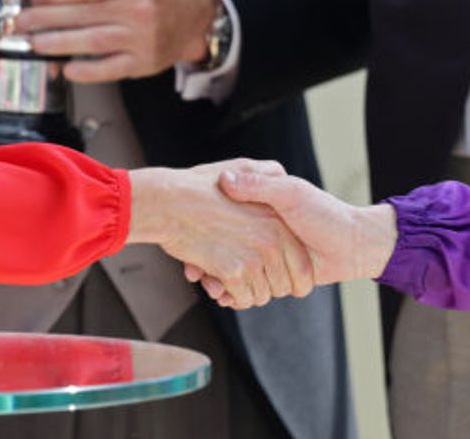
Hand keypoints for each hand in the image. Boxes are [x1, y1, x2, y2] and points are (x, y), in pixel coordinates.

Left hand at [14, 0, 218, 82]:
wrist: (198, 15)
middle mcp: (138, 8)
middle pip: (83, 15)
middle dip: (46, 19)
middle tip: (22, 22)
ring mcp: (141, 38)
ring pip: (92, 42)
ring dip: (58, 43)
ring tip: (35, 43)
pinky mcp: (143, 62)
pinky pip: (109, 69)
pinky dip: (86, 70)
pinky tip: (66, 68)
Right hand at [126, 159, 311, 309]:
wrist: (166, 201)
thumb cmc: (198, 187)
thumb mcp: (239, 170)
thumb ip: (262, 176)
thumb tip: (277, 173)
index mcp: (278, 221)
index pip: (302, 268)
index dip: (288, 280)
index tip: (271, 279)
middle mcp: (272, 240)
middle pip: (281, 287)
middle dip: (263, 288)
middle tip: (244, 277)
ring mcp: (254, 256)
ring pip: (260, 296)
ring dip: (243, 293)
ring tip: (225, 278)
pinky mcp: (233, 271)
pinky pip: (241, 298)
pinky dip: (230, 296)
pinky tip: (216, 283)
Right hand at [191, 170, 395, 308]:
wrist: (353, 244)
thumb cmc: (324, 214)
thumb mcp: (289, 192)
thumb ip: (259, 185)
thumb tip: (226, 180)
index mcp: (259, 217)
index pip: (219, 226)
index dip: (204, 238)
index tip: (190, 243)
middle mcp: (258, 239)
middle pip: (219, 255)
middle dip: (207, 265)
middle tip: (194, 270)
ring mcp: (263, 260)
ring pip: (229, 276)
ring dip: (217, 283)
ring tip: (209, 283)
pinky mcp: (271, 280)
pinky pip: (242, 292)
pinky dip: (231, 295)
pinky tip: (221, 291)